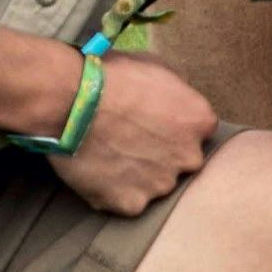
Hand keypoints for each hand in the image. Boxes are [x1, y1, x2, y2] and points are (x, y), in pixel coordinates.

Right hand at [40, 52, 217, 216]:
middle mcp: (189, 158)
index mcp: (200, 122)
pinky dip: (115, 191)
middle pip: (181, 162)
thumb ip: (179, 91)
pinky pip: (127, 201)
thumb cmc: (111, 77)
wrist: (71, 100)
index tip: (152, 123)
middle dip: (162, 155)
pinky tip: (99, 172)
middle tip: (131, 141)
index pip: (196, 132)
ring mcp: (161, 184)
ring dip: (138, 175)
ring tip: (111, 155)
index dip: (173, 128)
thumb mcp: (158, 67)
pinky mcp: (132, 203)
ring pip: (155, 185)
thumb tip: (179, 101)